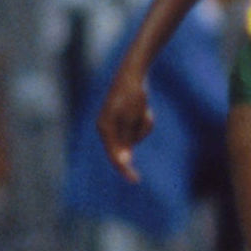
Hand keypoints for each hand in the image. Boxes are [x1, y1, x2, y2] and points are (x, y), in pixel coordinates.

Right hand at [96, 65, 154, 179]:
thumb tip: (123, 161)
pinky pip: (136, 126)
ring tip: (143, 107)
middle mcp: (106, 126)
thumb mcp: (132, 117)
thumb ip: (127, 139)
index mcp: (105, 128)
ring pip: (134, 135)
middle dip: (140, 131)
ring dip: (143, 125)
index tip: (135, 180)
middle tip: (145, 117)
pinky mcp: (122, 116)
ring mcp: (114, 122)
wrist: (134, 71)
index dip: (124, 169)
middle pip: (126, 145)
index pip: (114, 156)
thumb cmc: (132, 93)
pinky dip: (143, 119)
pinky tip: (143, 106)